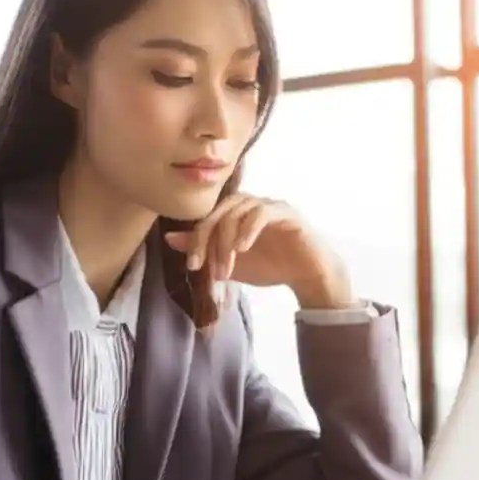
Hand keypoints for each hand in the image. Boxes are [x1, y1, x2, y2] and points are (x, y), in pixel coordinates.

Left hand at [164, 194, 355, 309]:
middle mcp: (250, 203)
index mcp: (236, 213)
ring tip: (227, 268)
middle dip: (208, 241)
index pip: (208, 218)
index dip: (196, 241)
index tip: (193, 267)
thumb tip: (170, 237)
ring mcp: (269, 205)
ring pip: (238, 212)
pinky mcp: (286, 212)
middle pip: (220, 212)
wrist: (308, 275)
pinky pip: (262, 213)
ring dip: (227, 242)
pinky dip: (249, 230)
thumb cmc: (272, 266)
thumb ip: (204, 249)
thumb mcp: (230, 262)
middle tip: (204, 268)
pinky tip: (244, 249)